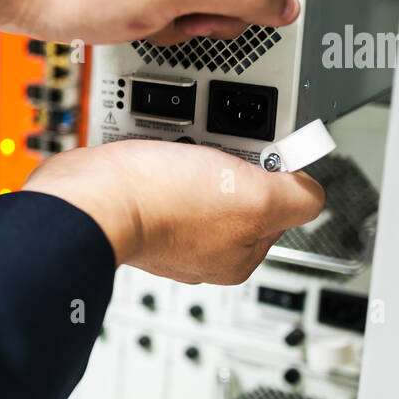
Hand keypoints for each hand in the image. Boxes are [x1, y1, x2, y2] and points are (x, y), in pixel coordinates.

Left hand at [0, 0, 299, 44]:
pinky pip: (150, 5)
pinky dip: (139, 21)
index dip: (232, 7)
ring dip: (165, 22)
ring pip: (184, 1)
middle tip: (164, 14)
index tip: (202, 17)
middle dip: (195, 15)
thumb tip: (285, 4)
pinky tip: (118, 19)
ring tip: (135, 15)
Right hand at [23, 140, 323, 283]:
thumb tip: (309, 190)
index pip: (282, 205)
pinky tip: (159, 146)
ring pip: (202, 172)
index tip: (261, 155)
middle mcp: (203, 247)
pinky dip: (164, 149)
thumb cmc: (158, 201)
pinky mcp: (137, 200)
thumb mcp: (255, 198)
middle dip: (233, 160)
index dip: (275, 174)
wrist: (89, 193)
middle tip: (216, 147)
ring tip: (184, 142)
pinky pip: (164, 165)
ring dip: (198, 149)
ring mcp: (167, 224)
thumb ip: (297, 197)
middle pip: (242, 186)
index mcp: (238, 256)